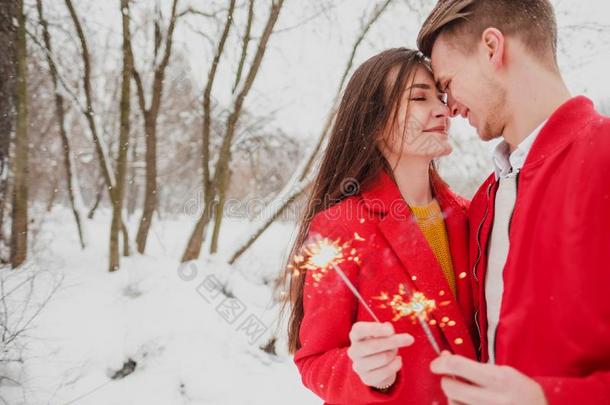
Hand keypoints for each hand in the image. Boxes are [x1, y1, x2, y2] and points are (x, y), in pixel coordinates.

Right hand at [347, 321, 413, 388]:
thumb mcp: (383, 333)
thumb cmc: (379, 343)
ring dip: (393, 354)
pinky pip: (386, 371)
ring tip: (394, 352)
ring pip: (383, 358)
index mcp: (355, 335)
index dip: (374, 329)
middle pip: (374, 346)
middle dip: (394, 341)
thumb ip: (386, 329)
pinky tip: (397, 360)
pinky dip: (396, 365)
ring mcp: (358, 366)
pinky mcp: (366, 378)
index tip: (390, 330)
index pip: (360, 330)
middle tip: (410, 339)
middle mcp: (353, 350)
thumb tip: (389, 328)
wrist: (376, 365)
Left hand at [430, 351, 547, 404]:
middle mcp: (493, 400)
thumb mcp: (505, 373)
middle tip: (453, 380)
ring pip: (452, 404)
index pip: (458, 366)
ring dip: (453, 398)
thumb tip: (445, 358)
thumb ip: (475, 367)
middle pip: (450, 388)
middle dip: (447, 381)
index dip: (441, 363)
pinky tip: (469, 404)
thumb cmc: (522, 393)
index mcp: (498, 380)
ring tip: (468, 397)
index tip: (436, 364)